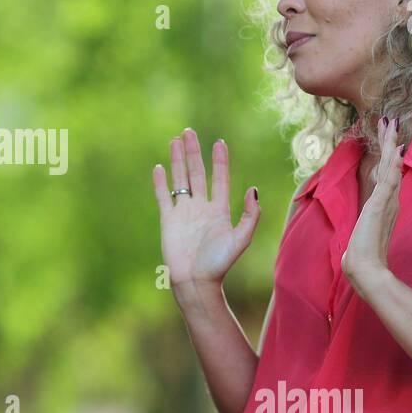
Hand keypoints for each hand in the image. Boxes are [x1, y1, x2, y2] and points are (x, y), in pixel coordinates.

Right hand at [152, 128, 260, 287]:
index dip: (220, 161)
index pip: (220, 179)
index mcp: (219, 210)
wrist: (196, 280)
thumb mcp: (241, 239)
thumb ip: (250, 215)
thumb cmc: (220, 263)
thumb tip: (252, 190)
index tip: (219, 142)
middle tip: (189, 132)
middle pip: (197, 173)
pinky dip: (161, 182)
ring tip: (175, 141)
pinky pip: (163, 196)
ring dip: (177, 160)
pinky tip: (159, 167)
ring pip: (180, 179)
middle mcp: (201, 207)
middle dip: (194, 152)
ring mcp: (183, 212)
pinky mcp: (168, 219)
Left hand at [341, 116, 403, 288]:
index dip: (389, 154)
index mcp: (386, 204)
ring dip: (391, 144)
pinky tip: (396, 149)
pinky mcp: (380, 206)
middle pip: (391, 164)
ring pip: (391, 166)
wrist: (366, 269)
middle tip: (391, 119)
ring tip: (392, 124)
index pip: (387, 172)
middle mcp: (390, 200)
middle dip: (390, 141)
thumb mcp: (366, 230)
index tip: (389, 136)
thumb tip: (370, 216)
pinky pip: (389, 180)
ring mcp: (387, 202)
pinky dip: (394, 164)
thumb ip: (370, 220)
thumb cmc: (365, 254)